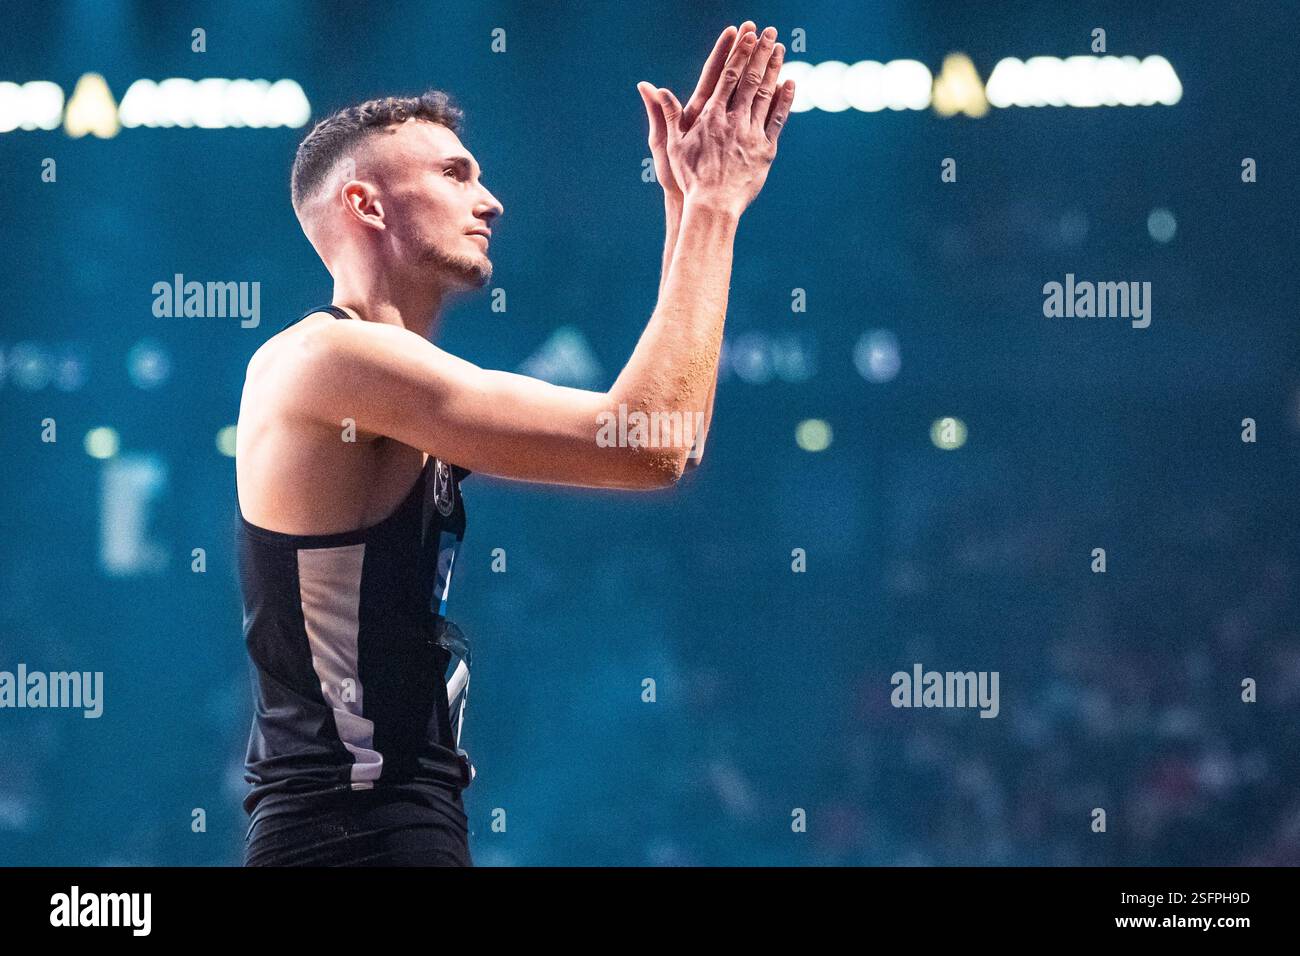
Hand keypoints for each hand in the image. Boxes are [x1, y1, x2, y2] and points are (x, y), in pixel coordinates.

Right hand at [653, 25, 793, 218]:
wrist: (712, 205)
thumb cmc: (688, 177)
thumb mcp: (670, 144)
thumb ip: (666, 113)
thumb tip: (650, 87)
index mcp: (709, 115)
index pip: (726, 75)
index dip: (736, 52)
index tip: (744, 33)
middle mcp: (732, 120)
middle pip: (748, 79)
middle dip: (758, 52)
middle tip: (768, 31)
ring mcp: (750, 133)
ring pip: (765, 94)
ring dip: (773, 69)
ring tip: (780, 49)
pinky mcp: (765, 150)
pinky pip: (777, 120)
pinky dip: (784, 100)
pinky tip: (790, 83)